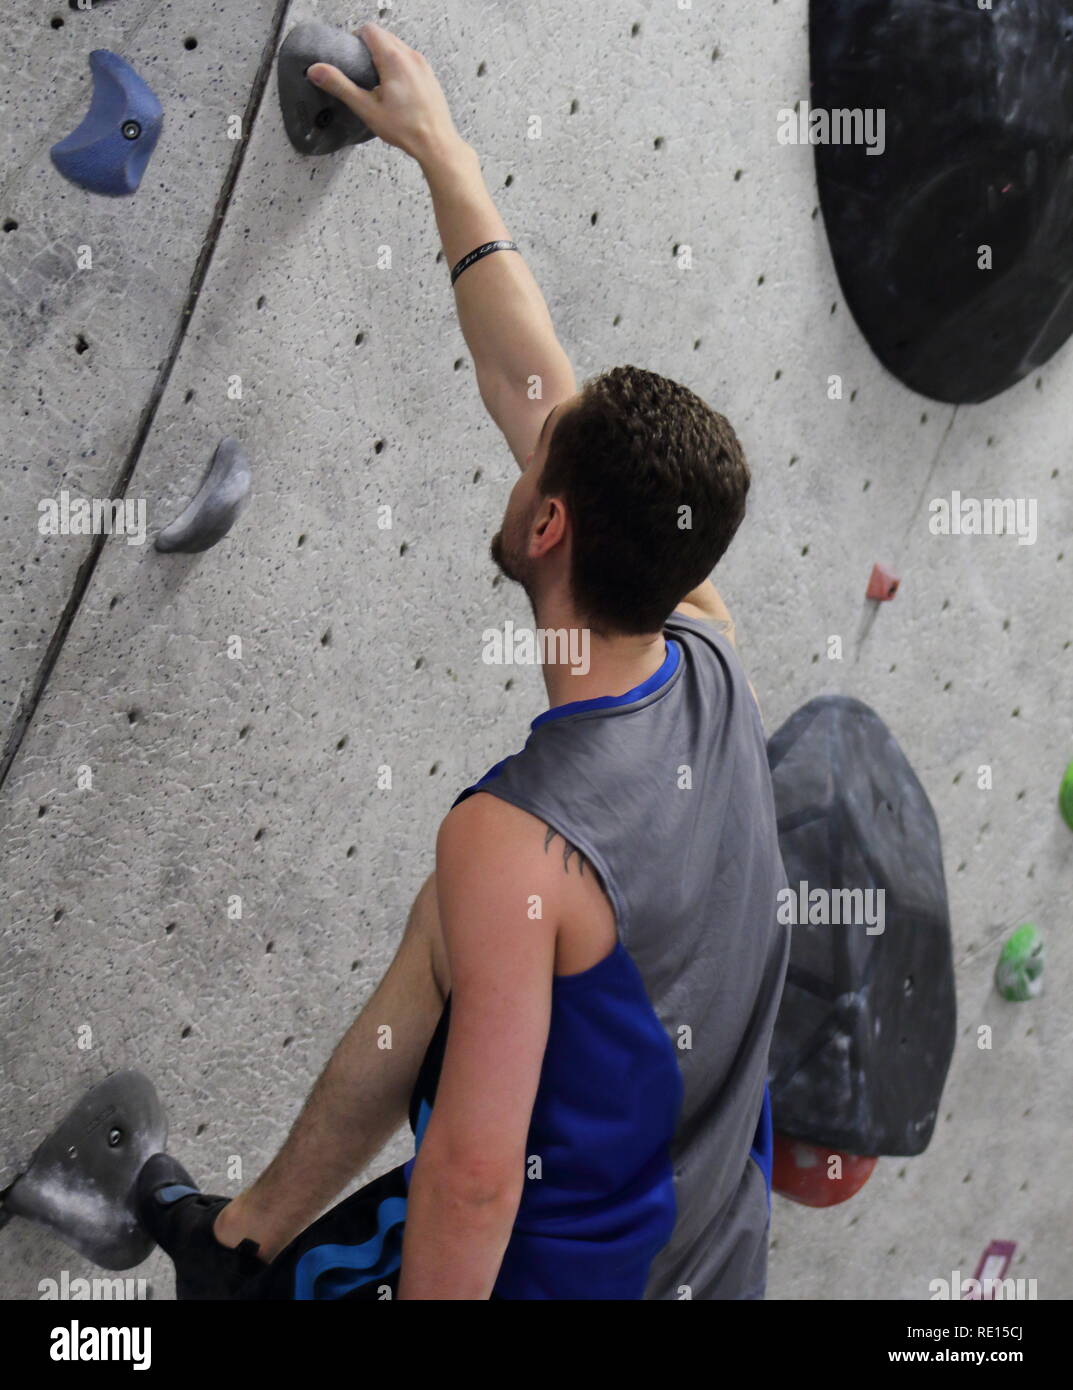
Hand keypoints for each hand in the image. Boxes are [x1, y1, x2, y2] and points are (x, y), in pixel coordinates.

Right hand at [308, 22, 462, 165]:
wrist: (436, 143)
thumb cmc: (407, 129)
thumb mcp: (367, 108)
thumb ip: (340, 86)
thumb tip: (317, 71)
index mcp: (394, 59)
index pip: (370, 30)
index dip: (356, 39)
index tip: (352, 57)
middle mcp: (411, 57)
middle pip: (384, 36)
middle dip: (369, 48)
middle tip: (362, 71)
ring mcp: (423, 65)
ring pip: (398, 47)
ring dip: (384, 57)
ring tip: (378, 83)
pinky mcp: (429, 75)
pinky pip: (410, 60)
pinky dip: (399, 67)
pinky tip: (395, 90)